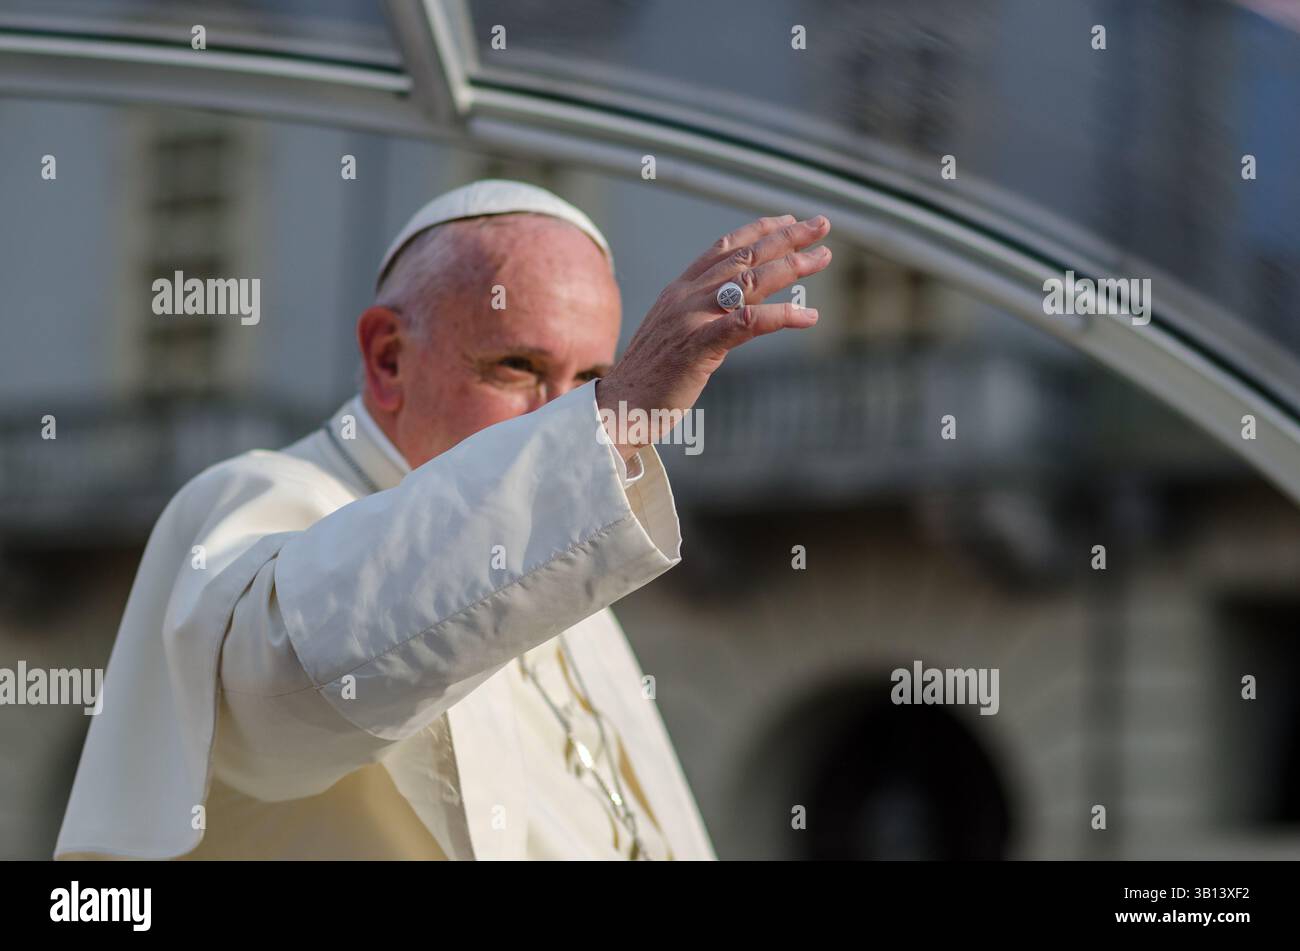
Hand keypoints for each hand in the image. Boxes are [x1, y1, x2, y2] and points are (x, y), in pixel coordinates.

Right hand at [596, 214, 831, 458]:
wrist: (618, 407)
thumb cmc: (649, 379)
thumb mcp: (673, 335)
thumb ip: (699, 317)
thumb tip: (733, 312)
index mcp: (678, 291)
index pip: (723, 248)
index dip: (758, 230)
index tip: (788, 220)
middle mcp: (685, 296)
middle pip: (744, 256)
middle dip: (786, 237)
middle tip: (821, 225)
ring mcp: (691, 319)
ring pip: (750, 280)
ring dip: (792, 266)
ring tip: (823, 258)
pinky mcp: (698, 347)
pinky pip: (747, 322)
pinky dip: (782, 315)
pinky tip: (809, 315)